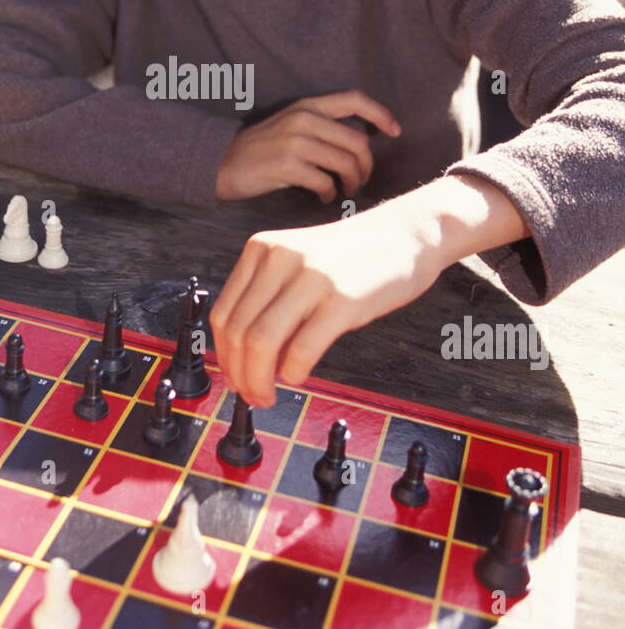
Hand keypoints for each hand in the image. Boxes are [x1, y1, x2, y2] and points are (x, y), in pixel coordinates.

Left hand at [209, 198, 444, 406]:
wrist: (406, 233)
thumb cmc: (352, 255)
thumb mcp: (298, 261)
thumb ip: (269, 295)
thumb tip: (243, 355)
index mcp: (262, 249)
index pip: (223, 313)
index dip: (223, 356)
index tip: (234, 377)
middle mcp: (280, 258)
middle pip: (238, 331)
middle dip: (239, 374)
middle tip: (253, 396)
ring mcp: (311, 277)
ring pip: (260, 342)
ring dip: (259, 379)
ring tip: (269, 394)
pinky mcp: (342, 299)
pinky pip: (302, 348)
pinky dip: (293, 372)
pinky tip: (298, 376)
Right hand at [215, 91, 400, 202]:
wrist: (219, 162)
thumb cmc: (260, 148)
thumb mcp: (289, 125)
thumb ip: (320, 126)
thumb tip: (359, 145)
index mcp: (307, 106)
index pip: (354, 99)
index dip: (381, 113)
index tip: (396, 131)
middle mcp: (303, 120)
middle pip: (357, 141)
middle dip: (366, 166)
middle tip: (360, 180)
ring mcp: (295, 143)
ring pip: (345, 163)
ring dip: (351, 182)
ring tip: (345, 190)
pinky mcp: (286, 167)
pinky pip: (324, 182)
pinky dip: (329, 193)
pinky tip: (323, 196)